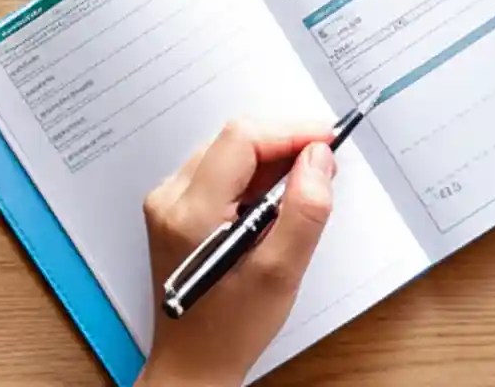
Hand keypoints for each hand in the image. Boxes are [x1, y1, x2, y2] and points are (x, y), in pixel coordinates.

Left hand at [136, 120, 336, 386]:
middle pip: (234, 140)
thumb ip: (304, 211)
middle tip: (323, 168)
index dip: (290, 133)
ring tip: (303, 188)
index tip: (327, 142)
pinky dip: (253, 177)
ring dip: (270, 161)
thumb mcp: (281, 273)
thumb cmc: (231, 328)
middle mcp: (170, 199)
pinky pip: (219, 171)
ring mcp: (168, 202)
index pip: (242, 139)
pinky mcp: (174, 209)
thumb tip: (317, 158)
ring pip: (228, 152)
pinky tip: (274, 202)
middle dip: (284, 146)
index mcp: (191, 213)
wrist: (194, 361)